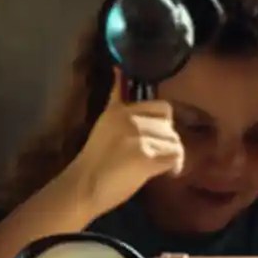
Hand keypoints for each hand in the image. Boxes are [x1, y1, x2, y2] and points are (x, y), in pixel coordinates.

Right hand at [64, 71, 183, 215]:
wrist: (83, 187)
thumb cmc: (96, 162)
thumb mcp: (105, 124)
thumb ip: (119, 104)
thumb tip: (119, 70)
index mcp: (120, 110)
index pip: (162, 107)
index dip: (164, 125)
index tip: (156, 139)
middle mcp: (129, 119)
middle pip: (170, 125)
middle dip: (167, 142)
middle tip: (158, 156)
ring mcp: (137, 136)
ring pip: (175, 141)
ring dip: (171, 155)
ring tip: (160, 166)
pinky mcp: (145, 156)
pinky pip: (175, 156)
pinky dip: (174, 167)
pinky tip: (165, 173)